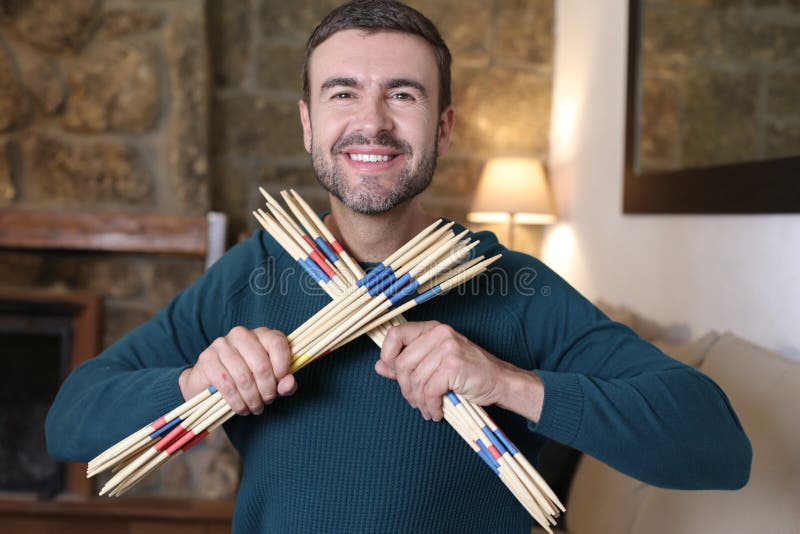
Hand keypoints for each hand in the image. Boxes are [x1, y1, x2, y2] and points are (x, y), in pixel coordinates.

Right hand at [179, 326, 296, 415]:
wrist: (213, 382)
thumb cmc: (249, 379)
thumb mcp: (272, 381)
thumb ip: (285, 383)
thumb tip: (289, 383)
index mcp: (262, 334)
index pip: (277, 343)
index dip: (282, 367)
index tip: (280, 384)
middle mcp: (241, 334)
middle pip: (261, 364)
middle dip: (267, 389)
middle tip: (267, 401)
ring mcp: (222, 344)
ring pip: (243, 377)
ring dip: (252, 398)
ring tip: (255, 407)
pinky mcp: (207, 358)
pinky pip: (226, 384)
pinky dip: (236, 401)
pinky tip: (241, 408)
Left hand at [376, 321, 543, 421]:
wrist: (499, 381)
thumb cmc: (467, 372)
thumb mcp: (434, 364)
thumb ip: (407, 364)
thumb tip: (379, 366)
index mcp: (431, 328)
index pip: (395, 335)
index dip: (388, 356)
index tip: (393, 373)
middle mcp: (438, 333)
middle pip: (402, 363)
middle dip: (404, 388)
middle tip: (414, 401)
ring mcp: (447, 347)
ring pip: (415, 379)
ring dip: (418, 401)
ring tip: (427, 409)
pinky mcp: (454, 365)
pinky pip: (430, 390)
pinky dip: (431, 406)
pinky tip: (437, 412)